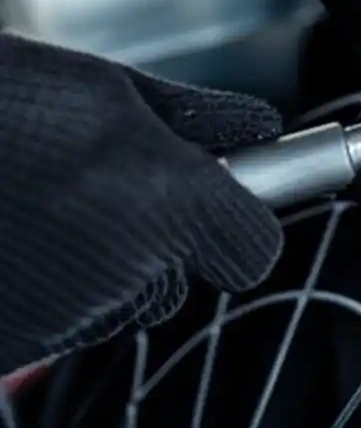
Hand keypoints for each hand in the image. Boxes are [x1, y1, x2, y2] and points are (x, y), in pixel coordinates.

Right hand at [0, 35, 281, 373]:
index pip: (254, 252)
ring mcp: (67, 317)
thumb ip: (197, 120)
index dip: (238, 225)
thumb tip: (261, 128)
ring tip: (36, 207)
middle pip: (181, 280)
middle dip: (155, 243)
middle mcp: (129, 270)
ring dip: (97, 270)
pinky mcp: (13, 346)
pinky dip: (42, 294)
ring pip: (119, 305)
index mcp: (170, 205)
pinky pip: (57, 329)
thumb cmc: (5, 101)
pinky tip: (13, 241)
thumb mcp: (108, 88)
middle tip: (95, 191)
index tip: (215, 201)